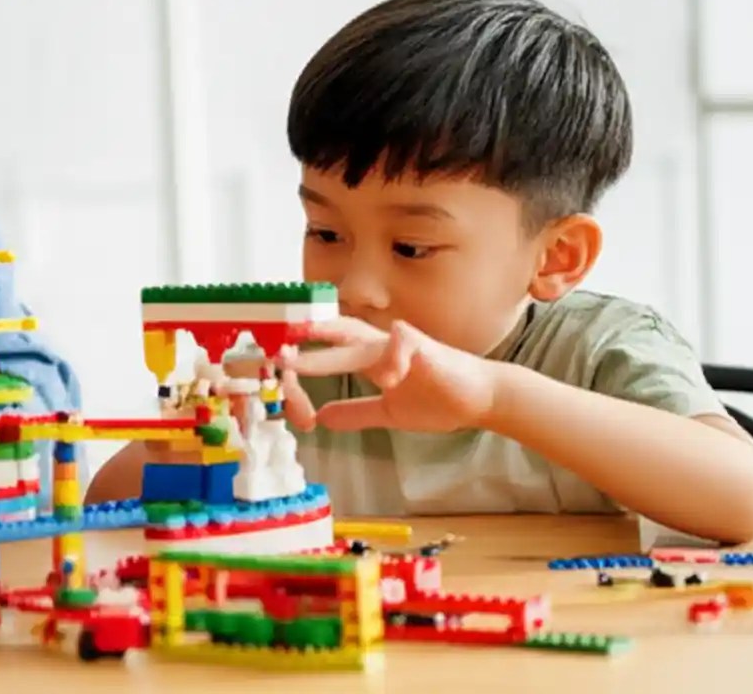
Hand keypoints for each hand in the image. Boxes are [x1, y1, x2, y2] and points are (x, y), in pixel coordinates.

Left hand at [279, 318, 499, 433]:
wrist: (482, 399)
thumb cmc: (439, 398)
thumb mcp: (388, 412)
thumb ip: (356, 412)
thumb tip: (323, 418)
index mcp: (370, 356)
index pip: (328, 350)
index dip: (303, 362)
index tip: (278, 376)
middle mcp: (381, 344)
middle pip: (334, 334)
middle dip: (302, 341)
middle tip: (271, 352)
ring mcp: (401, 345)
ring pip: (358, 340)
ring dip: (327, 350)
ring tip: (298, 360)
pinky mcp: (426, 350)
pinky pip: (402, 346)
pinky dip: (390, 359)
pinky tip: (386, 377)